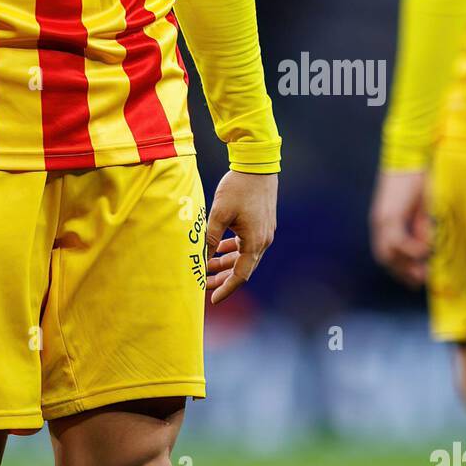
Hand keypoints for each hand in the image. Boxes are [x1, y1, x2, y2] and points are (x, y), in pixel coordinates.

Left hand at [205, 170, 276, 303]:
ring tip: (206, 267)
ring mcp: (263, 232)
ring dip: (226, 263)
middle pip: (242, 268)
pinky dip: (232, 250)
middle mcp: (262, 241)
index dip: (226, 289)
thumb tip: (202, 258)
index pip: (240, 275)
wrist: (257, 166)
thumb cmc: (238, 188)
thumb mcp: (220, 214)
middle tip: (203, 285)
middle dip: (223, 278)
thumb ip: (211, 238)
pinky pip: (246, 244)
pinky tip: (219, 249)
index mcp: (254, 242)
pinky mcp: (260, 223)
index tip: (212, 300)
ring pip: (243, 256)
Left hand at [369, 168, 430, 287]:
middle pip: (384, 258)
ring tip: (424, 270)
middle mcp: (380, 222)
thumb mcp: (421, 209)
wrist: (411, 155)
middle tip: (422, 280)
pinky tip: (425, 251)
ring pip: (386, 254)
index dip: (400, 269)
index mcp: (386, 221)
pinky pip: (397, 242)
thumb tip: (424, 246)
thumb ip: (420, 227)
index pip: (386, 253)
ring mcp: (383, 219)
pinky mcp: (390, 214)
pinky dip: (411, 250)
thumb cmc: (418, 179)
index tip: (417, 280)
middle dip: (403, 273)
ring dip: (406, 266)